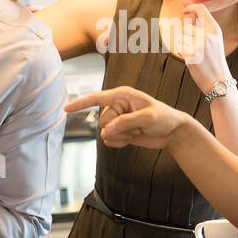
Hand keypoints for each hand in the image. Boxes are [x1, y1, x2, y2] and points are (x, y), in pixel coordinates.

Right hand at [64, 86, 192, 149]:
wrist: (172, 132)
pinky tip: (133, 139)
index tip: (65, 109)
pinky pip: (109, 141)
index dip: (80, 103)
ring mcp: (117, 119)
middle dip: (118, 128)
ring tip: (137, 132)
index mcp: (122, 95)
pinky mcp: (119, 131)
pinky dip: (120, 143)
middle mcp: (116, 105)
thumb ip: (126, 122)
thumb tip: (106, 130)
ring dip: (121, 137)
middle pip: (103, 121)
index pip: (96, 98)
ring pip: (105, 133)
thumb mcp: (148, 118)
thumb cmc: (164, 118)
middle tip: (137, 128)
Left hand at [171, 3, 229, 90]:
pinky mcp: (190, 54)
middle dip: (186, 36)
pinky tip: (190, 59)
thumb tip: (187, 14)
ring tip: (195, 55)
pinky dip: (181, 52)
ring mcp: (199, 44)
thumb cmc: (214, 60)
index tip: (184, 11)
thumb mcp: (214, 40)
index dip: (190, 7)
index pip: (200, 9)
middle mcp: (207, 34)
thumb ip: (203, 27)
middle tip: (196, 49)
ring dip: (183, 44)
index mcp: (215, 29)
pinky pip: (178, 46)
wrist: (219, 81)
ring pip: (181, 37)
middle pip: (186, 26)